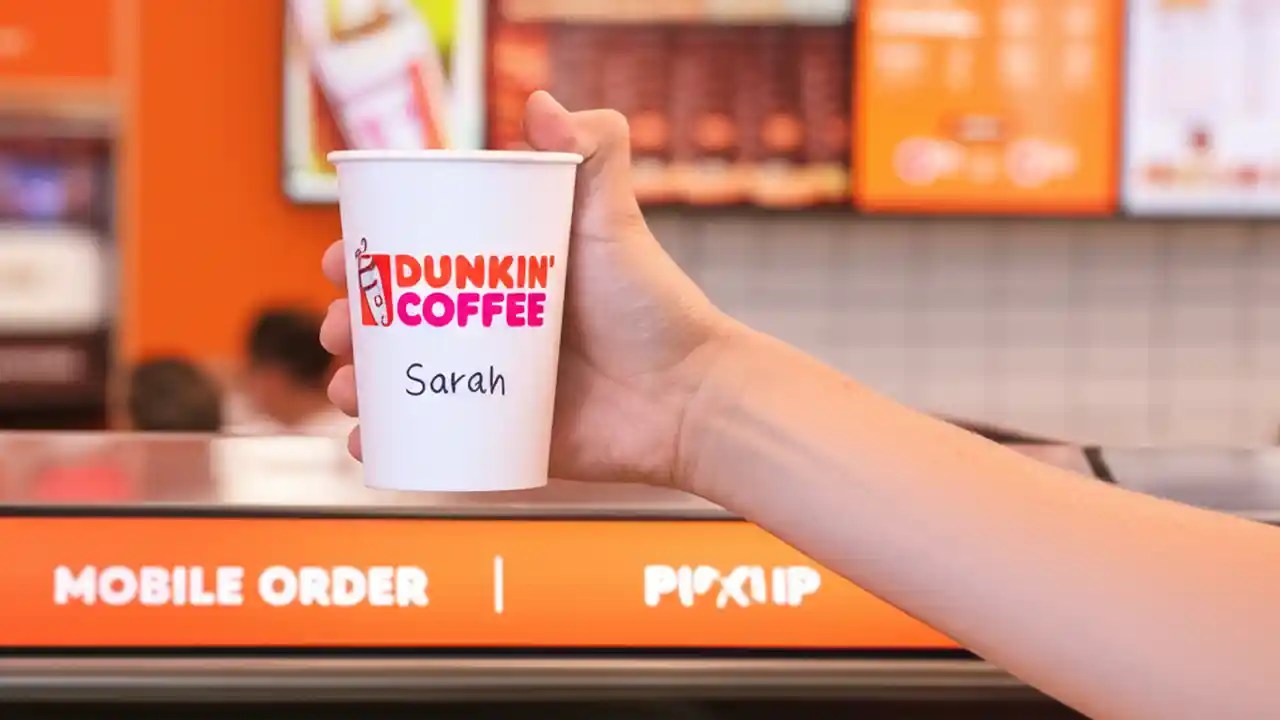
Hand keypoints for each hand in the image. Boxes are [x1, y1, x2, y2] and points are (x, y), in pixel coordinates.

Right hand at [321, 91, 737, 486]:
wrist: (691, 400)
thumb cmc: (654, 307)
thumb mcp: (615, 220)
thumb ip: (592, 153)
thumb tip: (541, 100)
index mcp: (502, 274)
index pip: (418, 259)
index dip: (369, 259)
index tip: (339, 259)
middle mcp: (490, 329)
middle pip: (397, 323)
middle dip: (351, 325)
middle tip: (341, 329)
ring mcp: (494, 388)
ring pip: (404, 384)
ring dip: (357, 384)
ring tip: (348, 387)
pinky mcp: (504, 440)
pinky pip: (434, 447)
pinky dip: (391, 446)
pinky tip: (368, 442)